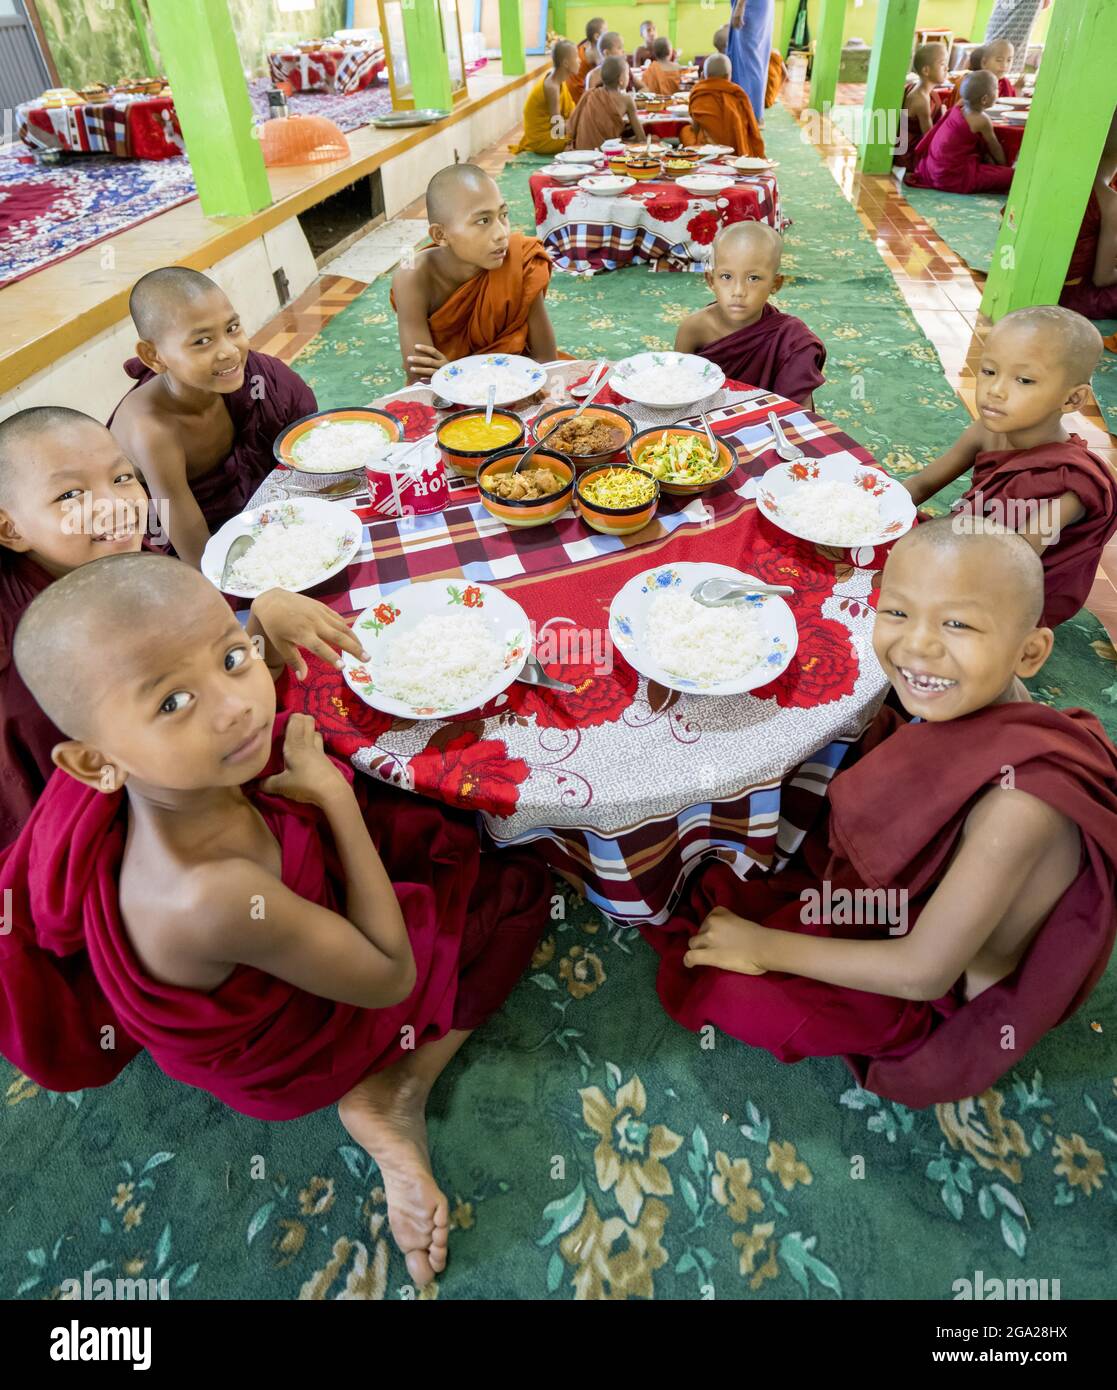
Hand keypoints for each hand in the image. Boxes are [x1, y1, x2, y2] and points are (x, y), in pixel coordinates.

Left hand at [251, 589, 365, 678]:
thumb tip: (303, 678)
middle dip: (354, 648)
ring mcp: (320, 613)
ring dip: (355, 639)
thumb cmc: (275, 626)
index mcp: (302, 634)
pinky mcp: (322, 607)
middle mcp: (314, 623)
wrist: (273, 601)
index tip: (343, 667)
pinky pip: (338, 618)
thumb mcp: (281, 645)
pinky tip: (353, 636)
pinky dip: (347, 628)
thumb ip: (294, 661)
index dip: (332, 657)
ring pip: (342, 627)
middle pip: (338, 637)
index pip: (320, 648)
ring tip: (364, 650)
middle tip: (367, 659)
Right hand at [261, 714, 352, 808]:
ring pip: (315, 732)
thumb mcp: (281, 786)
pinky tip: (308, 756)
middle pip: (308, 721)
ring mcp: (320, 751)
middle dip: (300, 720)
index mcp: (296, 744)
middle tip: (288, 730)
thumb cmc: (305, 784)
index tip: (280, 723)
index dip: (290, 716)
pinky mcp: (327, 760)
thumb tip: (253, 784)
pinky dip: (314, 745)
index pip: (296, 719)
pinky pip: (320, 745)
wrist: (333, 793)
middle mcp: (308, 743)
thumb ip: (266, 784)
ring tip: (298, 741)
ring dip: (308, 733)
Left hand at [406, 343, 447, 378]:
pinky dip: (426, 379)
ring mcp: (442, 373)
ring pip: (430, 371)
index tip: (415, 346)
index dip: (424, 348)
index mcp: (442, 358)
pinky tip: (420, 379)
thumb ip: (430, 360)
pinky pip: (432, 380)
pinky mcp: (441, 381)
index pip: (433, 351)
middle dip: (418, 359)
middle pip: (430, 361)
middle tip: (408, 358)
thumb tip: (414, 358)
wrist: (456, 381)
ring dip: (420, 370)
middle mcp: (443, 365)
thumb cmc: (443, 370)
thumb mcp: (440, 363)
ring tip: (411, 369)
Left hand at [683, 905, 767, 974]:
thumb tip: (724, 937)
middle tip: (717, 947)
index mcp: (719, 912)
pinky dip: (688, 961)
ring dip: (699, 948)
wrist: (764, 947)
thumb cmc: (759, 936)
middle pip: (700, 932)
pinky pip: (690, 957)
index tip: (719, 935)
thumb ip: (728, 925)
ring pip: (693, 943)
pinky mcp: (708, 954)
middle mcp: (711, 922)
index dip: (712, 929)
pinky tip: (690, 964)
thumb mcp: (740, 921)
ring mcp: (708, 938)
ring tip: (708, 956)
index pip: (708, 919)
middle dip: (705, 939)